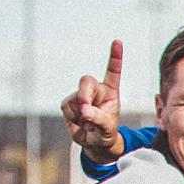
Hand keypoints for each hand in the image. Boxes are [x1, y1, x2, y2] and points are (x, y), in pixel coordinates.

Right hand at [61, 40, 128, 161]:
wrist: (95, 142)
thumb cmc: (106, 132)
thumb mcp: (107, 128)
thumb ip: (98, 118)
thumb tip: (84, 110)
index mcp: (111, 91)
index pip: (113, 71)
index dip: (115, 57)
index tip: (117, 41)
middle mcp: (96, 90)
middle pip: (86, 81)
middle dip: (83, 94)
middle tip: (85, 111)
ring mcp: (81, 95)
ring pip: (74, 99)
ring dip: (79, 114)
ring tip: (88, 124)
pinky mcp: (69, 103)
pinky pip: (66, 108)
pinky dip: (72, 118)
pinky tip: (79, 123)